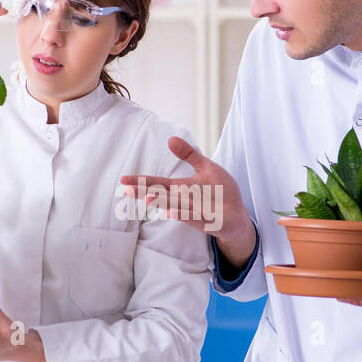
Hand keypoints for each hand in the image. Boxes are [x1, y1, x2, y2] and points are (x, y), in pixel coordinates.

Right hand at [120, 137, 256, 265]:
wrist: (238, 214)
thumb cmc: (220, 191)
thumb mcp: (206, 168)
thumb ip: (189, 155)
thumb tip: (170, 139)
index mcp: (181, 188)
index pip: (157, 183)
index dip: (141, 181)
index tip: (123, 180)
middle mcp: (183, 201)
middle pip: (161, 196)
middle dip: (145, 193)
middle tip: (127, 190)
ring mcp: (194, 213)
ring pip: (175, 207)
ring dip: (162, 203)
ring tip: (148, 198)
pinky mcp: (208, 223)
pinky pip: (194, 219)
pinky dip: (184, 216)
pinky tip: (172, 212)